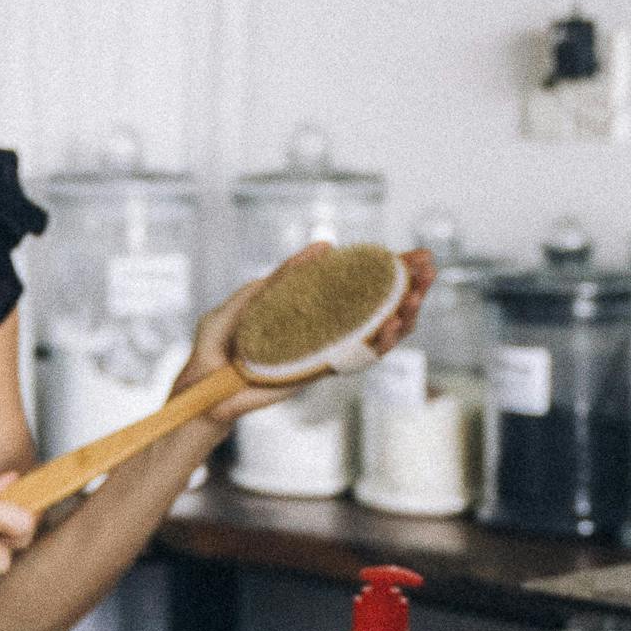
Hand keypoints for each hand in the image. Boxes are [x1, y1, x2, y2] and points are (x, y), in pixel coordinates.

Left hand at [174, 246, 439, 427]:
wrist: (201, 383)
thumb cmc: (220, 341)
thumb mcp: (249, 298)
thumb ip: (283, 277)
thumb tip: (324, 247)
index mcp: (312, 312)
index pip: (359, 290)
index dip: (391, 274)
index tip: (415, 256)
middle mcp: (324, 333)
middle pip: (377, 311)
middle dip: (408, 289)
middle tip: (429, 268)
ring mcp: (323, 353)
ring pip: (375, 336)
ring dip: (402, 316)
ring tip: (418, 296)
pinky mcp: (316, 372)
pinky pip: (354, 358)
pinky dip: (377, 343)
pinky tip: (394, 325)